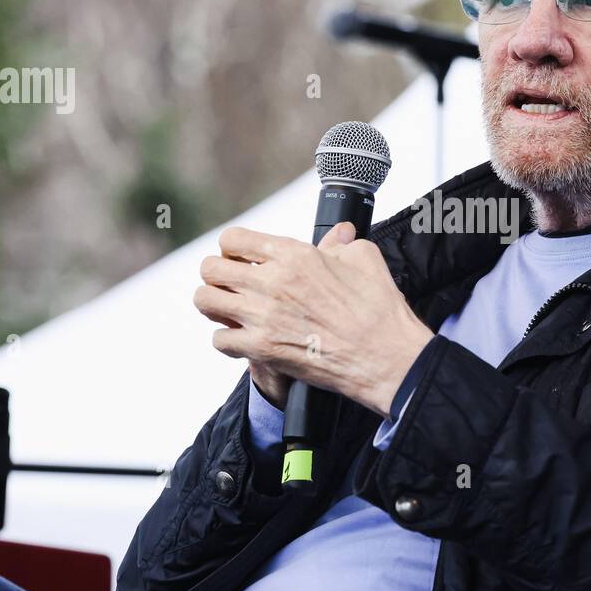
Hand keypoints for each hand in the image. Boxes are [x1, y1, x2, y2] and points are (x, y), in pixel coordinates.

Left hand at [194, 222, 433, 417]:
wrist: (385, 357)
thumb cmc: (378, 309)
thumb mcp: (364, 259)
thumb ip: (341, 243)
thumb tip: (340, 234)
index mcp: (294, 255)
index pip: (233, 239)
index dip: (233, 248)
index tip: (241, 258)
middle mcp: (272, 282)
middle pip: (210, 268)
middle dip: (217, 274)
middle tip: (233, 284)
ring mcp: (263, 317)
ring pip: (205, 301)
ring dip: (215, 304)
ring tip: (231, 310)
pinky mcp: (262, 349)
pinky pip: (219, 340)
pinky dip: (228, 340)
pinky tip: (244, 338)